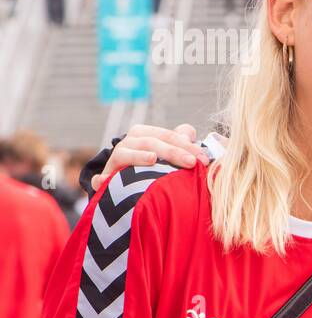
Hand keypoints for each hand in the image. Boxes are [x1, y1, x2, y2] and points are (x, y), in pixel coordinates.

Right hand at [91, 123, 208, 191]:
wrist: (128, 185)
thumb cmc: (157, 166)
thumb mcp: (169, 151)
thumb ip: (181, 141)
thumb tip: (189, 132)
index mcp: (144, 134)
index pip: (167, 135)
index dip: (187, 145)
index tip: (204, 159)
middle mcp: (128, 143)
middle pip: (150, 142)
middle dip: (173, 152)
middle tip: (191, 163)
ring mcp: (114, 160)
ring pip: (125, 154)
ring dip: (139, 156)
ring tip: (153, 159)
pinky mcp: (104, 178)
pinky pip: (100, 179)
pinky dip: (102, 180)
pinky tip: (106, 181)